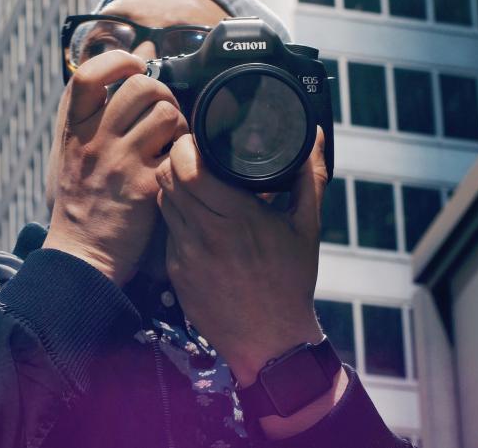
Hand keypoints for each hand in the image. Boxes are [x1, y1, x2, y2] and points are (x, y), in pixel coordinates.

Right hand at [43, 51, 188, 285]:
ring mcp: (120, 162)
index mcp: (73, 130)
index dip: (117, 62)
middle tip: (162, 113)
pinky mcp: (146, 186)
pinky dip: (185, 153)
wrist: (81, 256)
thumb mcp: (70, 153)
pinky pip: (179, 150)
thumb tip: (129, 67)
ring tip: (172, 141)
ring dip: (178, 122)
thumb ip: (91, 115)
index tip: (133, 68)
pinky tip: (177, 166)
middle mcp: (94, 141)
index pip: (88, 75)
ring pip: (166, 112)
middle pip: (140, 86)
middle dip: (161, 93)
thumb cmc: (81, 201)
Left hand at [155, 128, 328, 385]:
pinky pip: (167, 230)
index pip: (188, 167)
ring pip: (162, 201)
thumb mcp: (307, 227)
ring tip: (195, 184)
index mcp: (238, 218)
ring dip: (173, 186)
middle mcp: (206, 234)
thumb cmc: (291, 282)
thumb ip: (309, 176)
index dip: (186, 147)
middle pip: (167, 178)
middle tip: (194, 156)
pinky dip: (177, 217)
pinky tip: (196, 218)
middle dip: (176, 160)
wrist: (270, 341)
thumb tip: (315, 135)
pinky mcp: (175, 271)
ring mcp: (185, 254)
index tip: (199, 141)